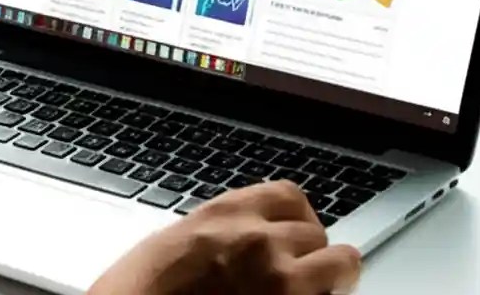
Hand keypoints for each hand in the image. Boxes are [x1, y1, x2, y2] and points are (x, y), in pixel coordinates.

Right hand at [89, 182, 361, 294]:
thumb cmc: (139, 291)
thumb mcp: (179, 241)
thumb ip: (223, 233)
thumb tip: (253, 238)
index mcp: (226, 213)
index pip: (289, 195)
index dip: (299, 218)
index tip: (298, 231)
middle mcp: (260, 240)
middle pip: (316, 232)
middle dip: (311, 253)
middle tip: (300, 272)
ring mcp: (281, 281)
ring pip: (340, 265)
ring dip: (329, 279)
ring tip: (315, 291)